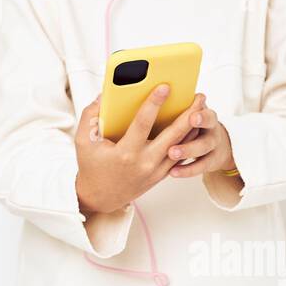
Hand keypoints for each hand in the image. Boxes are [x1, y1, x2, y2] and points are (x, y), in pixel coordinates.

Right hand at [74, 84, 208, 214]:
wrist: (100, 197)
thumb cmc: (92, 167)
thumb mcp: (84, 142)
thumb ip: (90, 116)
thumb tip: (102, 96)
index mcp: (125, 153)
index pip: (143, 123)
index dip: (154, 103)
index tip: (165, 87)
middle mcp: (144, 163)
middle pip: (173, 135)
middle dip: (188, 114)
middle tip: (199, 96)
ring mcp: (155, 170)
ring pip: (181, 146)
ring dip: (193, 126)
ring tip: (201, 107)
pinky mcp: (161, 175)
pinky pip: (179, 155)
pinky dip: (188, 140)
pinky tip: (194, 125)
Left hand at [163, 104, 237, 177]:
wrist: (220, 146)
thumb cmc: (196, 125)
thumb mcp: (194, 112)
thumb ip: (183, 106)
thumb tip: (157, 91)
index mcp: (205, 113)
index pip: (205, 109)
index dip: (201, 109)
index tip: (195, 108)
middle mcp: (211, 128)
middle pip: (207, 125)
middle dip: (198, 122)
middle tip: (190, 120)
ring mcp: (212, 146)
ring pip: (202, 148)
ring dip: (187, 149)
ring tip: (172, 152)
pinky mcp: (210, 162)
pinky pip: (199, 166)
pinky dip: (187, 169)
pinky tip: (173, 172)